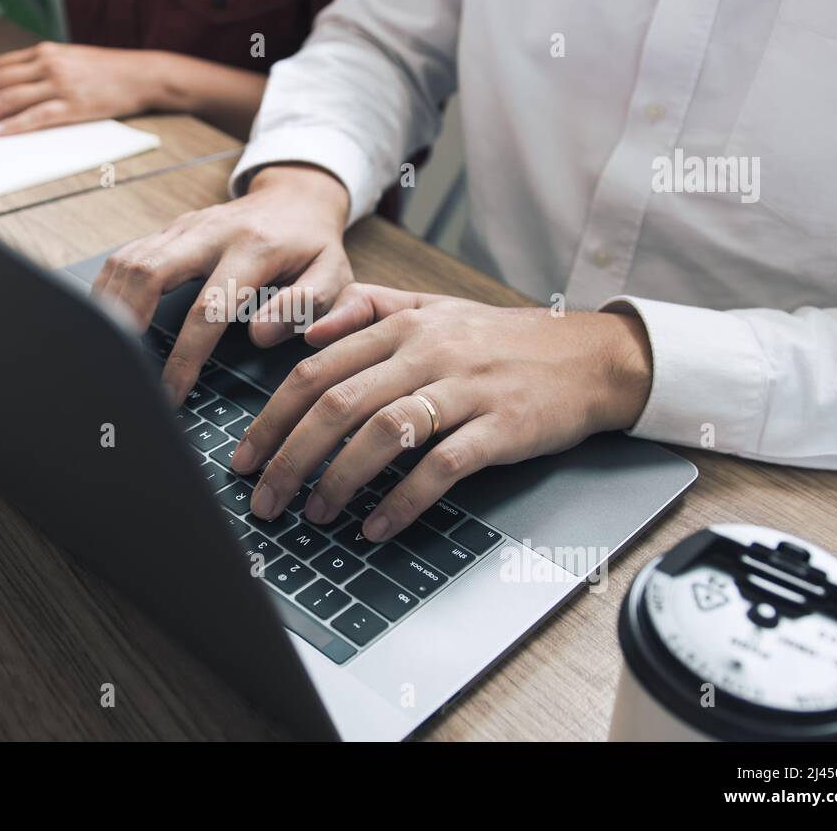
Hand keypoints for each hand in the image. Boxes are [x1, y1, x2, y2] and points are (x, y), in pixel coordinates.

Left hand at [0, 42, 164, 134]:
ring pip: (8, 99)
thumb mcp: (70, 61)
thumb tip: (11, 82)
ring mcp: (60, 85)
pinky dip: (13, 125)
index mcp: (43, 53)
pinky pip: (37, 117)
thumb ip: (41, 69)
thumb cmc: (108, 71)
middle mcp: (46, 65)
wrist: (143, 74)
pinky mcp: (74, 106)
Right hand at [92, 166, 353, 403]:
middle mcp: (211, 233)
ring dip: (112, 305)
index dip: (185, 357)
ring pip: (129, 260)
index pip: (208, 309)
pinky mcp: (170, 229)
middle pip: (149, 272)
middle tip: (122, 367)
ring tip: (108, 349)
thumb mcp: (333, 276)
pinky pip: (126, 254)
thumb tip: (259, 334)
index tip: (172, 393)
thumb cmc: (314, 246)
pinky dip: (109, 287)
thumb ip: (305, 305)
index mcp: (254, 249)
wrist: (297, 197)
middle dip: (127, 322)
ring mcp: (185, 228)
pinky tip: (107, 318)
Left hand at [232, 283, 653, 541]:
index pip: (317, 370)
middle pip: (338, 404)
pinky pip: (440, 467)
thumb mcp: (433, 309)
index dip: (272, 417)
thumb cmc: (502, 340)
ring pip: (382, 434)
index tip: (245, 457)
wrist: (591, 357)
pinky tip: (375, 526)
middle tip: (264, 499)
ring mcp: (466, 388)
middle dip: (290, 456)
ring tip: (314, 514)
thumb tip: (305, 333)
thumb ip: (366, 310)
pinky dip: (401, 501)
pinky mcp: (501, 427)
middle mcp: (427, 352)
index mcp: (402, 325)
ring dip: (338, 480)